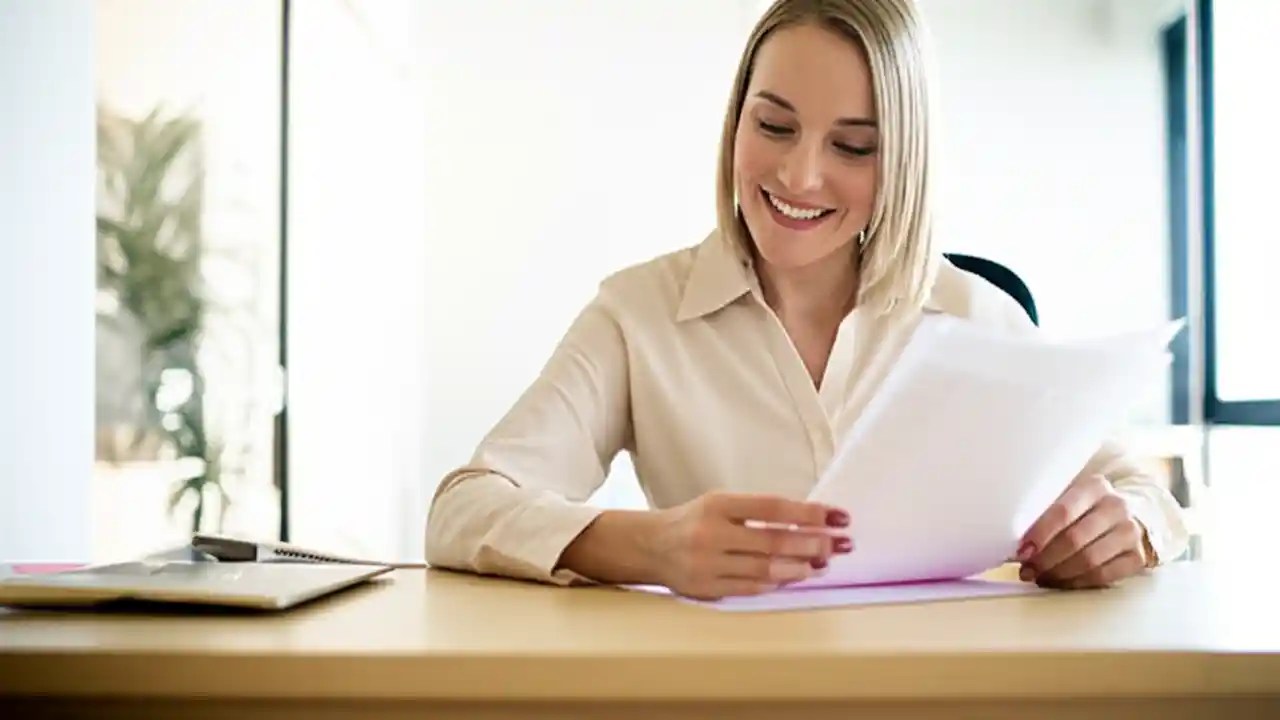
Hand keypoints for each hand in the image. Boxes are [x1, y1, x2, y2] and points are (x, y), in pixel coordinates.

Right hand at [649, 492, 852, 599]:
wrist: (650, 546)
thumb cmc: (694, 521)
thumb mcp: (720, 504)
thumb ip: (757, 512)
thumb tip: (808, 522)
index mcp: (718, 504)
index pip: (772, 508)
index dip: (809, 512)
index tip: (837, 516)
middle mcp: (712, 533)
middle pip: (773, 541)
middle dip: (813, 543)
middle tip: (840, 544)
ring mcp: (708, 563)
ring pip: (766, 569)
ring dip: (800, 567)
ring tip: (822, 563)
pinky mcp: (706, 588)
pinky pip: (751, 588)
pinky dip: (777, 584)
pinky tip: (795, 577)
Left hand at [1017, 474, 1150, 588]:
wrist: (1133, 514)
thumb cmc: (1087, 508)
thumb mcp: (1070, 497)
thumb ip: (1046, 512)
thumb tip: (1016, 544)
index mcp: (1094, 487)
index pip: (1063, 512)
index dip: (1040, 534)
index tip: (1022, 550)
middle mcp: (1116, 507)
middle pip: (1075, 539)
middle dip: (1046, 559)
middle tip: (1026, 569)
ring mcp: (1130, 532)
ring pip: (1089, 560)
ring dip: (1059, 573)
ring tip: (1039, 577)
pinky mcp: (1138, 556)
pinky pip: (1103, 576)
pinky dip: (1076, 582)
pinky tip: (1060, 582)